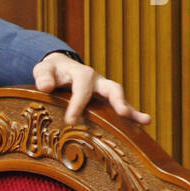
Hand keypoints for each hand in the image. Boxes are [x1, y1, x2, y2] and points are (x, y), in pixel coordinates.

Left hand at [32, 52, 151, 126]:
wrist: (60, 67)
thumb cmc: (51, 71)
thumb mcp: (43, 70)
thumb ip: (43, 77)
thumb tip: (46, 87)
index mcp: (82, 73)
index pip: (82, 89)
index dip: (77, 104)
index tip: (70, 121)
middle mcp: (97, 81)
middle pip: (111, 88)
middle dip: (117, 100)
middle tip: (123, 113)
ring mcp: (104, 90)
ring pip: (120, 98)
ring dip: (132, 110)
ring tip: (146, 121)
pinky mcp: (106, 99)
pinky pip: (120, 106)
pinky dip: (132, 115)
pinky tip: (145, 123)